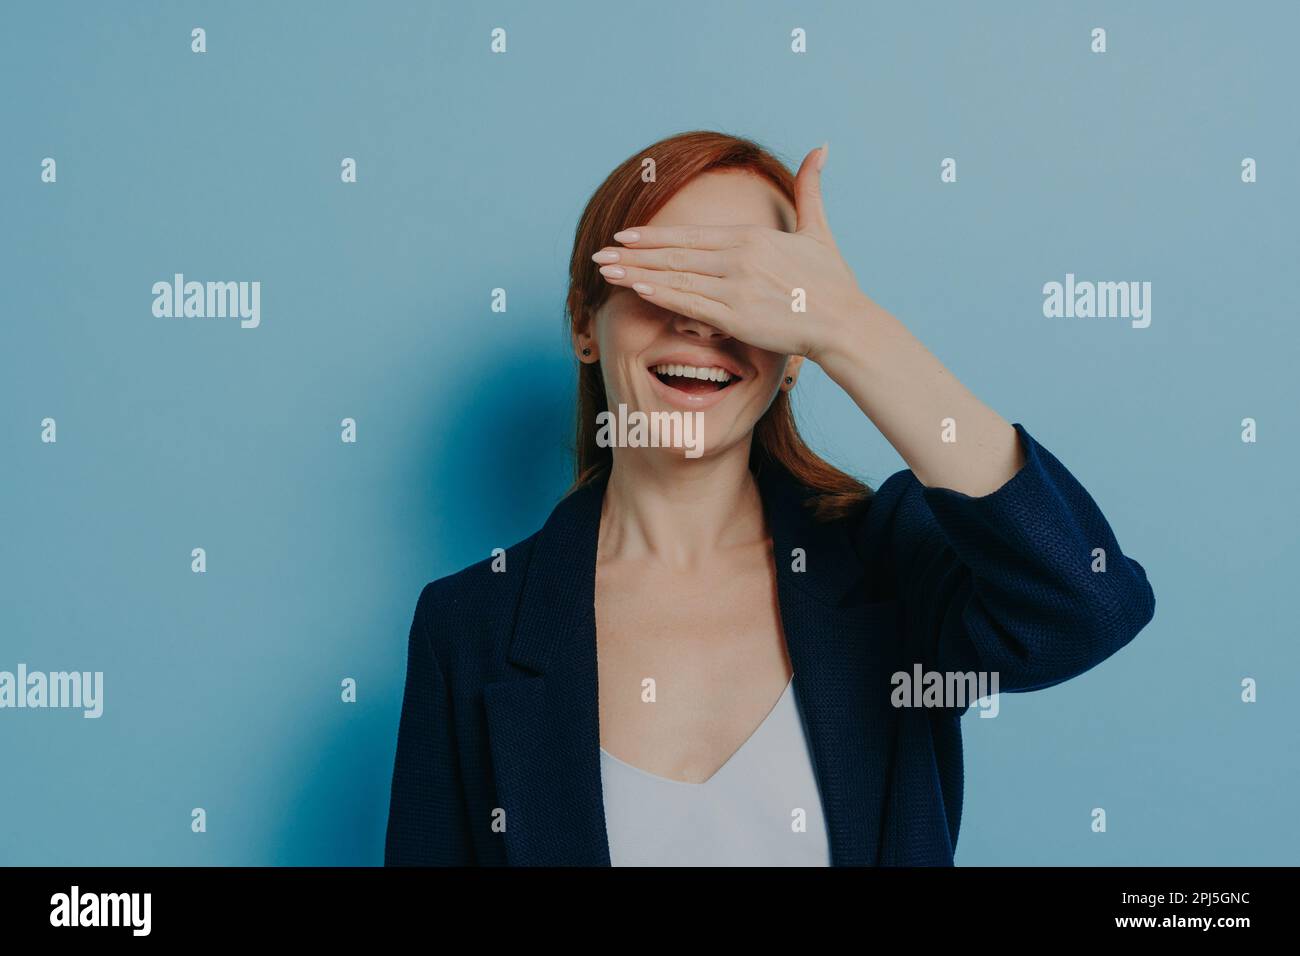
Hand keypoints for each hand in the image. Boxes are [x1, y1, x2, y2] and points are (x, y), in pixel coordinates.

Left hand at [591, 144, 869, 362]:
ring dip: (636, 273)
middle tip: (600, 252)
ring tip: (604, 271)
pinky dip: (659, 294)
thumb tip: (821, 147)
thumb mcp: (819, 231)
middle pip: (674, 253)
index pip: (690, 236)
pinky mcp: (736, 316)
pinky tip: (635, 289)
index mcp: (750, 238)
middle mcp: (738, 258)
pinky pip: (688, 304)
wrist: (845, 322)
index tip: (625, 235)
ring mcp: (734, 287)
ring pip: (674, 277)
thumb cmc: (832, 283)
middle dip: (633, 253)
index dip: (654, 235)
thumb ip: (811, 189)